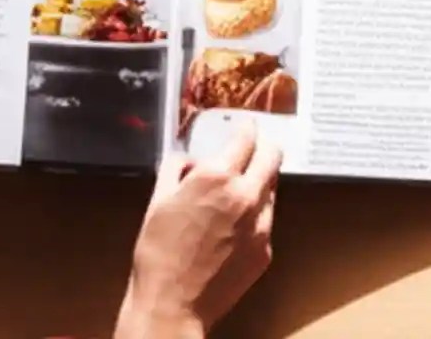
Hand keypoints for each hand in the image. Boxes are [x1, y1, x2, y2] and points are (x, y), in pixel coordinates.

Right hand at [115, 122, 281, 338]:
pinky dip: (255, 216)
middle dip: (264, 148)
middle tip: (254, 149)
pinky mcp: (265, 249)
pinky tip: (233, 227)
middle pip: (272, 156)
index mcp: (216, 177)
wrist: (172, 304)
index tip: (246, 126)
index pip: (246, 138)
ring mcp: (260, 224)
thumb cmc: (158, 254)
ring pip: (271, 189)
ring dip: (259, 184)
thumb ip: (176, 170)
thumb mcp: (158, 201)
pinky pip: (266, 221)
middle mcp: (244, 196)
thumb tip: (188, 159)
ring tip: (236, 194)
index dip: (247, 128)